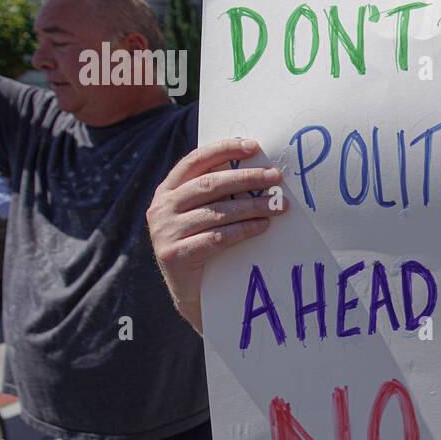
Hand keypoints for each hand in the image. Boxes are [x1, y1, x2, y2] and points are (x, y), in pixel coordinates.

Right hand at [147, 138, 286, 333]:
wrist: (192, 293)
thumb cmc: (205, 244)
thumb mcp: (205, 213)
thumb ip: (218, 192)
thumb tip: (258, 166)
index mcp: (168, 190)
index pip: (196, 160)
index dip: (224, 150)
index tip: (253, 146)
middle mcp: (162, 207)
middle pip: (210, 185)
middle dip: (247, 178)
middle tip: (275, 177)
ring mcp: (165, 231)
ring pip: (216, 211)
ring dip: (252, 206)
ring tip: (278, 205)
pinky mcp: (174, 255)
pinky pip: (216, 237)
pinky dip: (243, 230)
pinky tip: (263, 226)